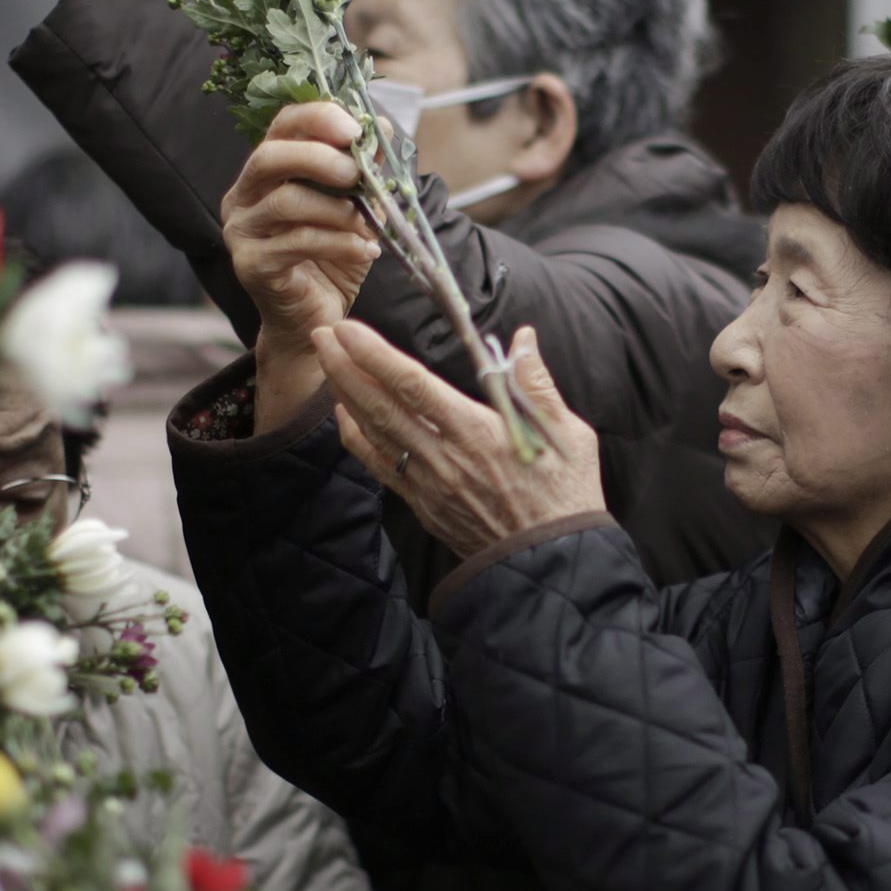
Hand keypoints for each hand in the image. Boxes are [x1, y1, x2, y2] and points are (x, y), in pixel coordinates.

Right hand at [224, 101, 380, 427]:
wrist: (314, 319)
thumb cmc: (332, 257)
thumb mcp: (356, 207)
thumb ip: (365, 169)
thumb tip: (382, 128)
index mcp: (264, 172)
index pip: (280, 126)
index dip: (317, 118)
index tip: (356, 128)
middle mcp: (242, 196)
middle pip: (269, 157)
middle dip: (320, 157)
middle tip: (357, 172)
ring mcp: (240, 232)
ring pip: (286, 201)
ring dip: (338, 209)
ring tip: (370, 224)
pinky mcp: (251, 265)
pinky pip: (297, 243)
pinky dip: (340, 243)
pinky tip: (367, 250)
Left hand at [316, 321, 605, 561]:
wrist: (550, 562)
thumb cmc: (567, 495)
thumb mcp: (569, 434)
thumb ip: (537, 384)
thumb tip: (523, 337)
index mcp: (478, 433)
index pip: (413, 385)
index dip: (375, 354)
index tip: (348, 328)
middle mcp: (444, 457)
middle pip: (380, 406)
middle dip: (345, 366)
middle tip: (321, 332)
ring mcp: (429, 484)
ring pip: (374, 434)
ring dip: (346, 394)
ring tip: (327, 361)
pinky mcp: (424, 505)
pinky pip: (381, 467)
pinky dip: (357, 438)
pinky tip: (346, 414)